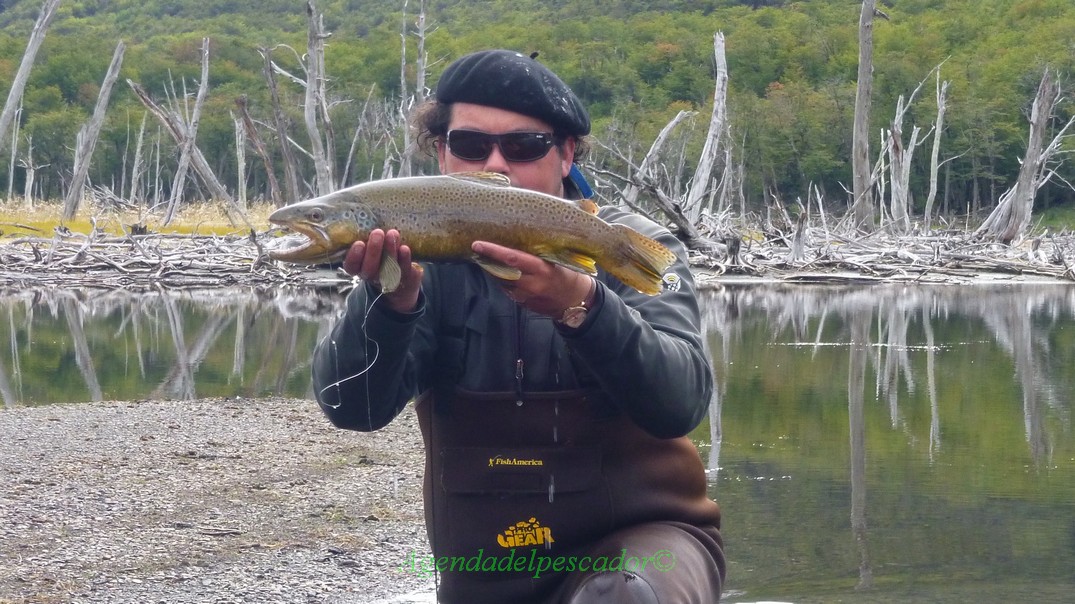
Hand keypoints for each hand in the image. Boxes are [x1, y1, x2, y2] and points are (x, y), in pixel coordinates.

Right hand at [342, 229, 422, 312]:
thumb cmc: (380, 250)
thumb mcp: (369, 242)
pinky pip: (404, 271)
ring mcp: (388, 279)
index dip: (354, 256)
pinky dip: (404, 259)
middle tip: (377, 233)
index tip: (359, 243)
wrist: (401, 273)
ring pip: (388, 269)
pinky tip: (404, 248)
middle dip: (373, 250)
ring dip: (390, 251)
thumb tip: (365, 216)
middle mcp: (371, 275)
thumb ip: (365, 234)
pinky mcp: (405, 278)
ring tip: (392, 233)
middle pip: (369, 268)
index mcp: (358, 267)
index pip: (351, 266)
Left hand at [472, 240, 593, 317]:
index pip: (512, 258)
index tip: (478, 244)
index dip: (493, 251)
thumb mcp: (560, 258)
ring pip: (501, 281)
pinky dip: (503, 280)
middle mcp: (532, 284)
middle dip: (486, 260)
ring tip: (490, 257)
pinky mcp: (522, 304)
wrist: (575, 300)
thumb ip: (544, 246)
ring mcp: (526, 297)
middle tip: (477, 248)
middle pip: (500, 271)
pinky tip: (504, 271)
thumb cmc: (569, 273)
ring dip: (493, 270)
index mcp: (542, 269)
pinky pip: (507, 290)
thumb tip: (529, 225)